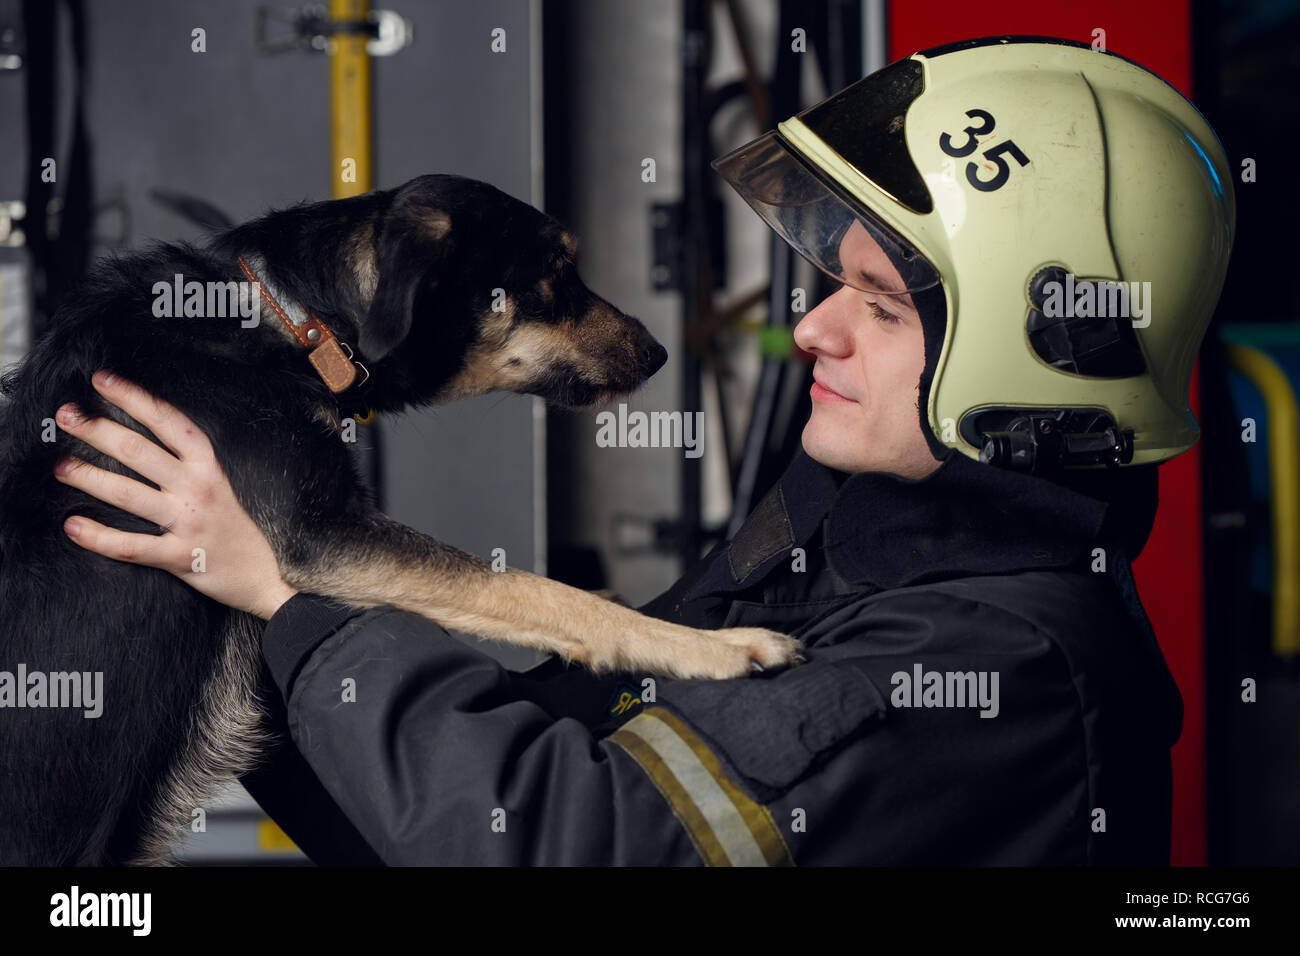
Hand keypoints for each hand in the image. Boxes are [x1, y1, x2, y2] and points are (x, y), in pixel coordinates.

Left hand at [53, 370, 298, 619]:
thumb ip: (185, 465)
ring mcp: (187, 523)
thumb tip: (138, 440)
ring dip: (89, 477)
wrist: (263, 578)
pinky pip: (131, 546)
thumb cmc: (234, 530)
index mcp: (208, 467)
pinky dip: (98, 537)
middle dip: (98, 430)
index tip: (103, 380)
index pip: (168, 422)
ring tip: (61, 466)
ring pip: (128, 494)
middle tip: (66, 416)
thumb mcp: (219, 485)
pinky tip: (73, 526)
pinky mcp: (178, 556)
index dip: (134, 398)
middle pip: (140, 451)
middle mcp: (197, 489)